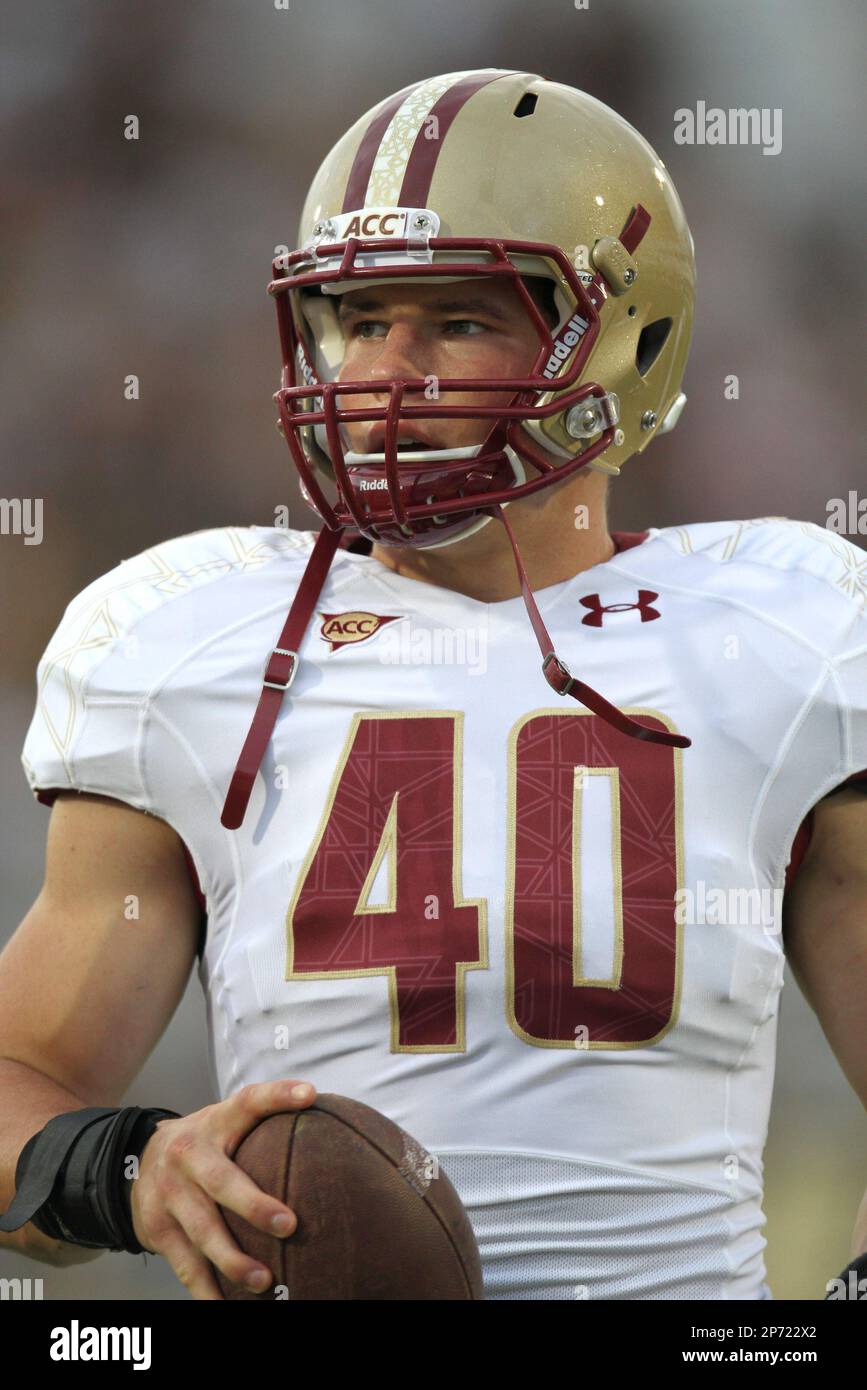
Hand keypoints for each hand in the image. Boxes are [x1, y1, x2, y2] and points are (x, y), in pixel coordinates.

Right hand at [130, 1079, 315, 1298]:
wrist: (133, 1161)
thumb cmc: (203, 1144)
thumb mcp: (226, 1122)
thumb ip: (264, 1119)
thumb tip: (322, 1111)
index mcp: (215, 1123)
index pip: (249, 1102)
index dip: (278, 1096)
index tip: (310, 1095)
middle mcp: (189, 1155)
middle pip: (222, 1181)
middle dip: (254, 1205)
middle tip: (289, 1226)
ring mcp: (170, 1194)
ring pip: (202, 1230)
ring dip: (232, 1259)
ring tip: (263, 1280)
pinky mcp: (157, 1229)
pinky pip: (185, 1264)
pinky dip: (205, 1289)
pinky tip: (225, 1306)